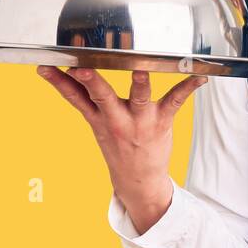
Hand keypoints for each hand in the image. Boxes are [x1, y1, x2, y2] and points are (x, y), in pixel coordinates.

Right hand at [35, 65, 207, 216]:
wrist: (139, 179)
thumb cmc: (117, 144)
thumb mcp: (94, 123)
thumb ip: (80, 97)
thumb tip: (58, 73)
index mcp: (98, 118)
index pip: (74, 98)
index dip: (59, 83)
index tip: (47, 68)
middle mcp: (117, 119)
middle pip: (101, 97)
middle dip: (92, 83)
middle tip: (83, 69)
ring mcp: (140, 120)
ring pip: (139, 98)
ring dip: (140, 84)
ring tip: (140, 71)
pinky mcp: (162, 121)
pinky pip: (176, 100)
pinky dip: (188, 88)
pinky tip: (199, 77)